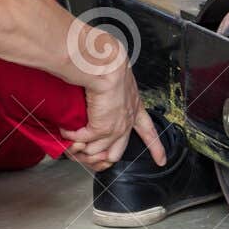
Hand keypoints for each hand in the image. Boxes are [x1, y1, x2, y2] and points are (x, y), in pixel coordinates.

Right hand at [61, 53, 165, 170]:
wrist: (107, 68)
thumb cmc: (111, 67)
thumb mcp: (121, 79)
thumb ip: (116, 89)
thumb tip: (104, 90)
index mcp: (135, 108)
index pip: (149, 132)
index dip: (156, 148)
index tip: (161, 161)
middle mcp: (126, 122)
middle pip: (117, 152)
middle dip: (103, 157)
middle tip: (90, 153)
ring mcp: (114, 129)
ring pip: (97, 151)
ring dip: (82, 146)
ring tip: (72, 138)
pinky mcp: (100, 129)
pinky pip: (82, 140)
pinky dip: (71, 136)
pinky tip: (66, 130)